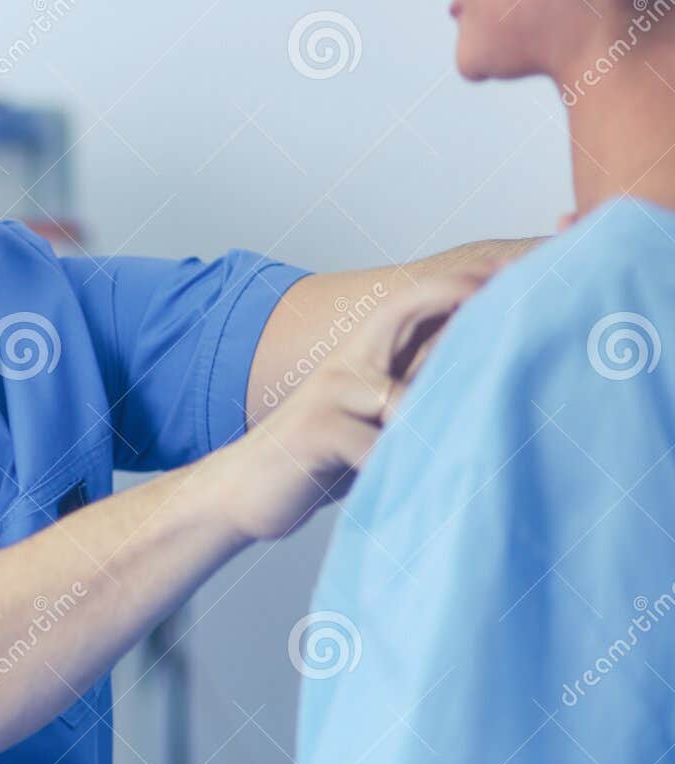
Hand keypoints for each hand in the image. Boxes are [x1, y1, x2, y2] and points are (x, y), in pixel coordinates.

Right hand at [221, 261, 501, 541]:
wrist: (242, 490)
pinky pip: (373, 446)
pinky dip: (400, 467)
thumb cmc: (319, 459)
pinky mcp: (314, 433)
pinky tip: (421, 485)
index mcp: (363, 355)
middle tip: (519, 298)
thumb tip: (492, 383)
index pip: (418, 299)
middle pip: (405, 308)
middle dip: (461, 296)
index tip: (521, 272)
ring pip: (401, 395)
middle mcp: (347, 363)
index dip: (467, 281)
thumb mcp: (372, 423)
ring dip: (439, 417)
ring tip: (486, 434)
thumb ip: (414, 399)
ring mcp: (329, 395)